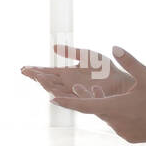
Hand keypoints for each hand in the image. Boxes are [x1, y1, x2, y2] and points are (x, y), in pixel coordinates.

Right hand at [20, 44, 134, 97]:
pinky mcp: (82, 98)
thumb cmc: (105, 68)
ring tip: (37, 77)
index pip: (48, 72)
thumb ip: (71, 52)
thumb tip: (54, 47)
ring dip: (45, 84)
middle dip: (36, 77)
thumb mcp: (86, 55)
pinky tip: (52, 92)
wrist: (120, 80)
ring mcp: (74, 92)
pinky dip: (59, 95)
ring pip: (55, 90)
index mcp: (67, 74)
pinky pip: (69, 98)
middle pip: (47, 81)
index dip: (35, 70)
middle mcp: (68, 84)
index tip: (24, 68)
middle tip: (25, 71)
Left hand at [48, 46, 145, 142]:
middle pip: (95, 108)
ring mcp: (121, 132)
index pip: (83, 105)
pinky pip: (118, 125)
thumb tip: (115, 47)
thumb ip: (129, 61)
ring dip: (107, 105)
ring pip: (107, 116)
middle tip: (83, 85)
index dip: (66, 101)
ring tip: (117, 95)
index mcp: (113, 107)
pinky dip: (119, 116)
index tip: (51, 99)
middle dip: (90, 97)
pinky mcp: (128, 138)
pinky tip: (133, 110)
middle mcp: (114, 122)